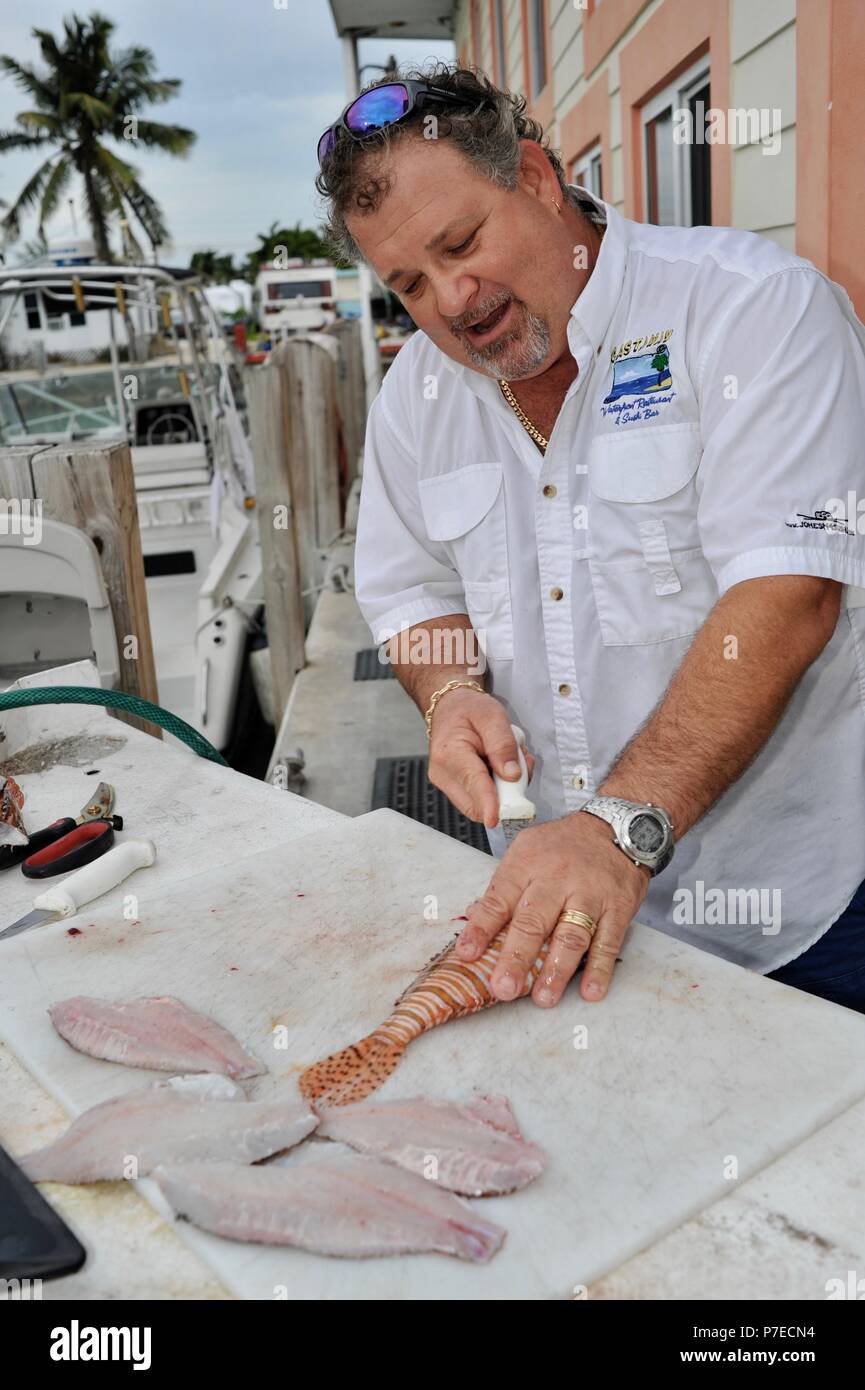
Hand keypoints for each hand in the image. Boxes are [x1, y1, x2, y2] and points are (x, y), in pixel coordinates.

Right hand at [427, 688, 534, 828]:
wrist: (450, 709)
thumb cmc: (469, 710)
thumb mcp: (492, 716)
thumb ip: (503, 745)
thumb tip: (512, 776)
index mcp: (450, 752)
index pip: (472, 782)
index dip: (487, 802)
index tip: (495, 819)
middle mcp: (443, 774)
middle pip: (477, 803)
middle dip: (506, 793)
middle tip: (521, 763)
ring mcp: (446, 785)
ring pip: (480, 805)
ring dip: (503, 790)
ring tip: (509, 759)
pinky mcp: (454, 790)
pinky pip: (480, 801)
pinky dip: (496, 790)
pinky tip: (500, 767)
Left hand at [455, 812, 649, 1005]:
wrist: (617, 826)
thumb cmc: (564, 845)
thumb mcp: (527, 851)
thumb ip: (504, 887)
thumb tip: (475, 918)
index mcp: (528, 864)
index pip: (499, 900)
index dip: (481, 929)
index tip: (467, 955)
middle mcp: (557, 878)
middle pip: (534, 921)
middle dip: (517, 957)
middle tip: (504, 987)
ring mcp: (590, 894)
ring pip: (572, 935)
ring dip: (557, 970)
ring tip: (543, 998)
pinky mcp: (618, 907)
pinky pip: (608, 941)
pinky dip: (600, 968)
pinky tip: (590, 990)